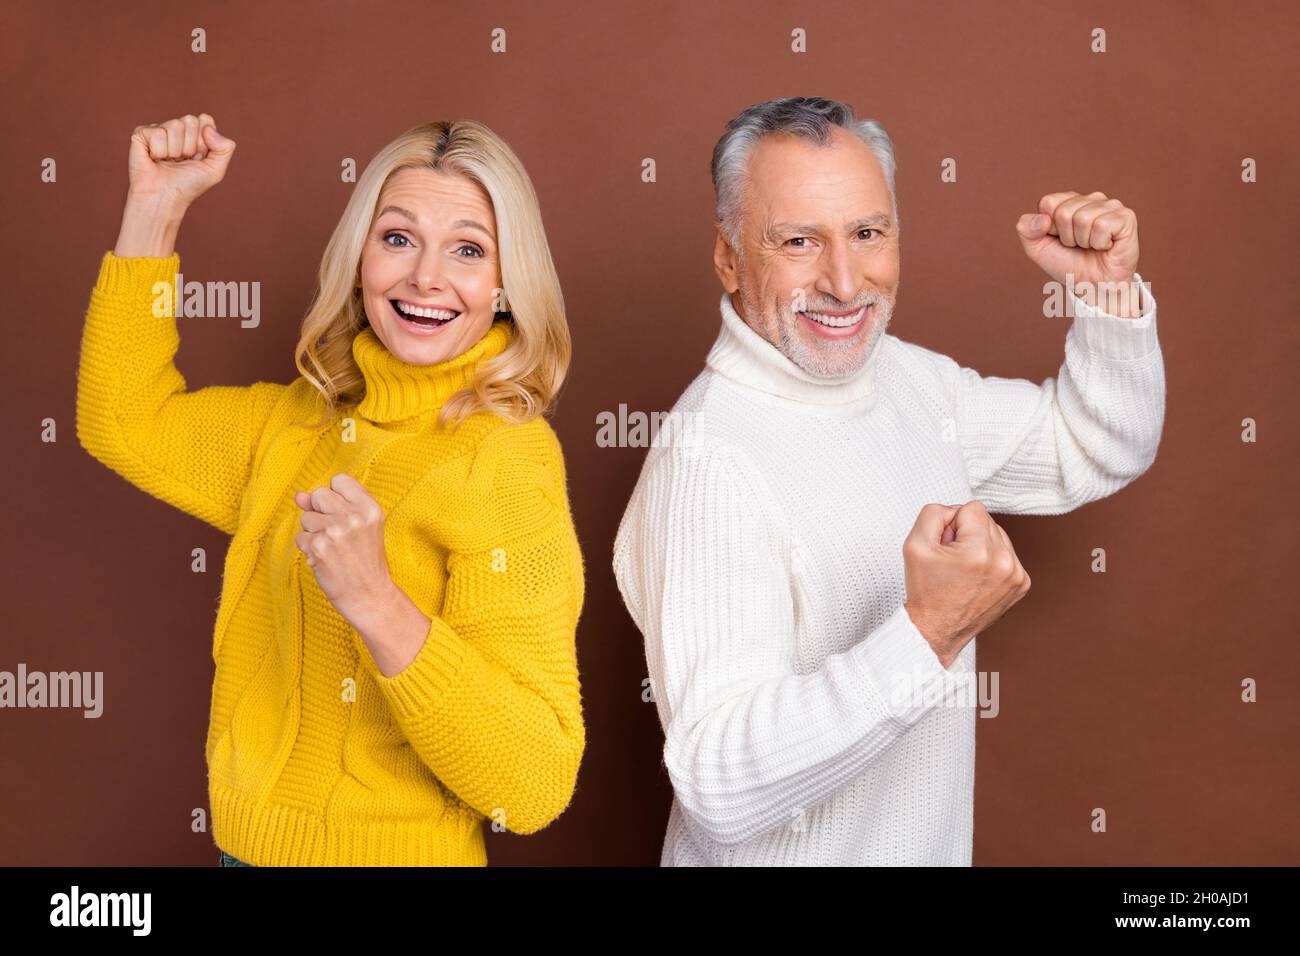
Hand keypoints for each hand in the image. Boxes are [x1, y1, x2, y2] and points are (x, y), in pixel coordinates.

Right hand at [126, 113, 235, 209]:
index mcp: (196, 134)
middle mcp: (178, 130)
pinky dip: (159, 151)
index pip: (205, 120)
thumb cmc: (188, 186)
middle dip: (189, 145)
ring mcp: (159, 130)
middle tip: (182, 161)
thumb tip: (208, 127)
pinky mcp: (141, 134)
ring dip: (175, 150)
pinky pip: (157, 132)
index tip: (198, 158)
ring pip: (175, 125)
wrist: (164, 198)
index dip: (204, 141)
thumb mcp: (215, 170)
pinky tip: (154, 159)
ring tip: (168, 161)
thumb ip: (225, 148)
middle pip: (190, 120)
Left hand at [294, 473, 394, 627]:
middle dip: (321, 513)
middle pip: (319, 494)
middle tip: (338, 534)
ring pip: (306, 518)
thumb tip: (299, 496)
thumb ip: (333, 505)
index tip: (344, 515)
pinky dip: (309, 549)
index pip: (339, 480)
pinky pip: (301, 537)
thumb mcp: (360, 527)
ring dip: (314, 533)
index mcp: (370, 508)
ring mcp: (335, 531)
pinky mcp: (319, 547)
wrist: (370, 595)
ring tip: (334, 549)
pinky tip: (325, 559)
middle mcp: (354, 516)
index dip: (336, 497)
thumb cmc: (365, 560)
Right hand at [902, 500, 1031, 667]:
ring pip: (999, 536)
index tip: (946, 546)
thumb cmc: (925, 590)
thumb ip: (934, 513)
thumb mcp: (914, 544)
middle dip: (968, 534)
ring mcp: (1017, 575)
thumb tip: (957, 510)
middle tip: (952, 560)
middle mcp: (1004, 562)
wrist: (937, 631)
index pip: (973, 507)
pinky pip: (1007, 554)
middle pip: (987, 520)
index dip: (952, 523)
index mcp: (979, 551)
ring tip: (965, 570)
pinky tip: (977, 578)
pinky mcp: (1022, 584)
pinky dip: (992, 561)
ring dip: (981, 546)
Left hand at [1016, 191, 1139, 295]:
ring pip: (1083, 218)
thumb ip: (1026, 229)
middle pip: (1064, 211)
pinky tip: (1106, 246)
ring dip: (1083, 241)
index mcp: (1069, 201)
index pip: (1048, 202)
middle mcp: (1091, 199)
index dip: (1049, 227)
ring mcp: (1110, 205)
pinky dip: (1099, 243)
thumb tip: (1042, 218)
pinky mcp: (1126, 217)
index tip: (1060, 239)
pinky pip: (1101, 226)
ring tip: (1092, 246)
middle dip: (1066, 236)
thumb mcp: (1037, 248)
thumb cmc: (1067, 264)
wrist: (1091, 286)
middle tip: (1078, 246)